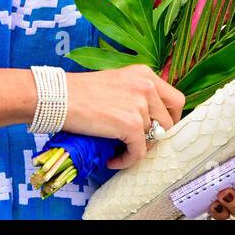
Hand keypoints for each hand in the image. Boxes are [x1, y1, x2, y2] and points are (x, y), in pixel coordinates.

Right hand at [63, 64, 184, 169]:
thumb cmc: (80, 92)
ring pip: (153, 138)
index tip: (159, 130)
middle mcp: (147, 86)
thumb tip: (147, 119)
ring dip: (137, 149)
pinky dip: (127, 160)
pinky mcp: (131, 124)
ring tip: (118, 151)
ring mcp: (140, 105)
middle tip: (140, 145)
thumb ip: (136, 94)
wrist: (58, 97)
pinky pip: (139, 151)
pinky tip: (113, 159)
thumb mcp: (116, 82)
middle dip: (156, 137)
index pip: (176, 100)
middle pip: (169, 121)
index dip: (171, 119)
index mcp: (145, 74)